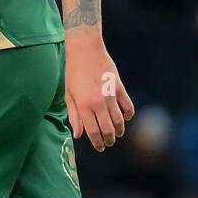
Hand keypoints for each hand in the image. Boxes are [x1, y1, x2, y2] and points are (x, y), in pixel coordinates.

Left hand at [64, 30, 133, 150]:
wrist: (85, 49)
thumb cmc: (73, 72)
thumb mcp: (69, 95)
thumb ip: (74, 116)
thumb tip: (79, 135)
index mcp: (84, 105)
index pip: (93, 131)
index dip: (97, 142)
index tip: (100, 148)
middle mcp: (98, 102)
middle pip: (107, 129)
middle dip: (109, 139)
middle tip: (108, 143)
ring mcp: (111, 95)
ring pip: (119, 120)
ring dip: (119, 130)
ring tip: (117, 134)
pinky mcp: (119, 87)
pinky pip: (128, 105)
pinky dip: (128, 114)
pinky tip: (126, 118)